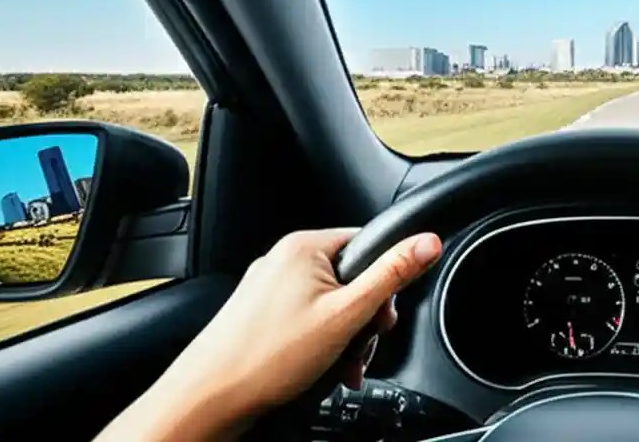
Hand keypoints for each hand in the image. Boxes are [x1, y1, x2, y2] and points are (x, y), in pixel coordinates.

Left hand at [98, 229, 442, 441]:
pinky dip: (320, 342)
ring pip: (330, 303)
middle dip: (363, 318)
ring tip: (338, 365)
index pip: (368, 245)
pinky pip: (306, 318)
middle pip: (351, 278)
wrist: (211, 396)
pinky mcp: (260, 312)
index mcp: (305, 247)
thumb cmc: (268, 357)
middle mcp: (284, 259)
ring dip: (344, 336)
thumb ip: (391, 275)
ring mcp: (269, 287)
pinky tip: (319, 367)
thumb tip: (427, 241)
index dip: (385, 283)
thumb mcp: (347, 315)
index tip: (381, 315)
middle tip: (358, 347)